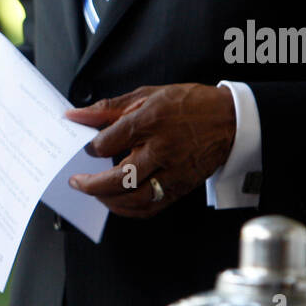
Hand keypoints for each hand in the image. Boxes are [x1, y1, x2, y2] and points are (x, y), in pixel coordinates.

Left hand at [64, 84, 235, 218]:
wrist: (230, 119)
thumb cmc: (188, 106)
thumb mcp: (146, 95)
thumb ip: (108, 108)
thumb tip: (75, 115)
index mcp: (152, 121)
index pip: (109, 142)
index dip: (89, 149)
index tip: (83, 150)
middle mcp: (163, 149)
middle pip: (120, 178)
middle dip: (92, 185)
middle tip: (77, 182)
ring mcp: (174, 172)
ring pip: (135, 198)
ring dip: (108, 200)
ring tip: (95, 192)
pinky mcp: (181, 187)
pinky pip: (151, 207)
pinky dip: (129, 209)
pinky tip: (117, 201)